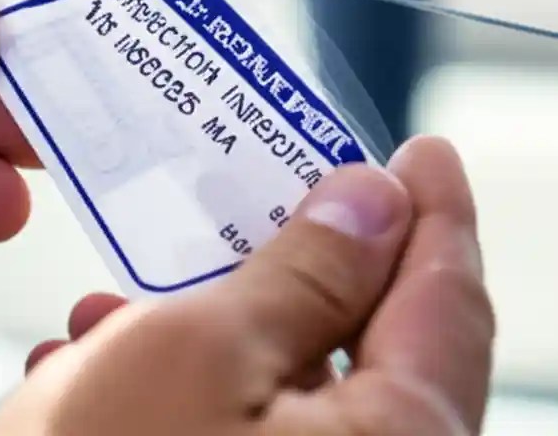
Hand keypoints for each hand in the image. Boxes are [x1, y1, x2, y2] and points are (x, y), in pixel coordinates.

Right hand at [0, 137, 493, 435]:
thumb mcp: (201, 352)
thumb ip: (307, 272)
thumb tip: (376, 202)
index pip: (451, 303)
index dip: (439, 213)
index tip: (428, 155)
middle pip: (383, 351)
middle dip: (323, 265)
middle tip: (297, 192)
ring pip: (306, 401)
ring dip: (232, 332)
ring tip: (142, 290)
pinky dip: (199, 397)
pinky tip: (106, 365)